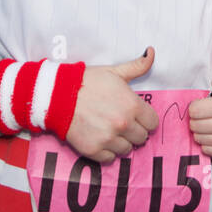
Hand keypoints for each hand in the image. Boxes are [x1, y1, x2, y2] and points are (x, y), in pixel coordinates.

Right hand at [66, 49, 159, 163]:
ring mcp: (108, 139)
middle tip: (122, 123)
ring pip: (127, 150)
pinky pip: (109, 159)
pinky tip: (100, 139)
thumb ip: (138, 66)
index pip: (153, 123)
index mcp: (132, 105)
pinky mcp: (93, 150)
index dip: (146, 119)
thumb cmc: (87, 81)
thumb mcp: (114, 71)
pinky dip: (107, 151)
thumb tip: (152, 52)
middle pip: (142, 138)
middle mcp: (123, 124)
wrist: (58, 95)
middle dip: (134, 131)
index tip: (137, 116)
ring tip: (110, 130)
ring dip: (121, 142)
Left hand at [188, 33, 211, 158]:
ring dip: (201, 131)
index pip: (195, 111)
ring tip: (210, 121)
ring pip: (201, 139)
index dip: (196, 105)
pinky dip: (208, 143)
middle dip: (197, 119)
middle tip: (206, 111)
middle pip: (196, 126)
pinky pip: (209, 150)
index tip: (204, 100)